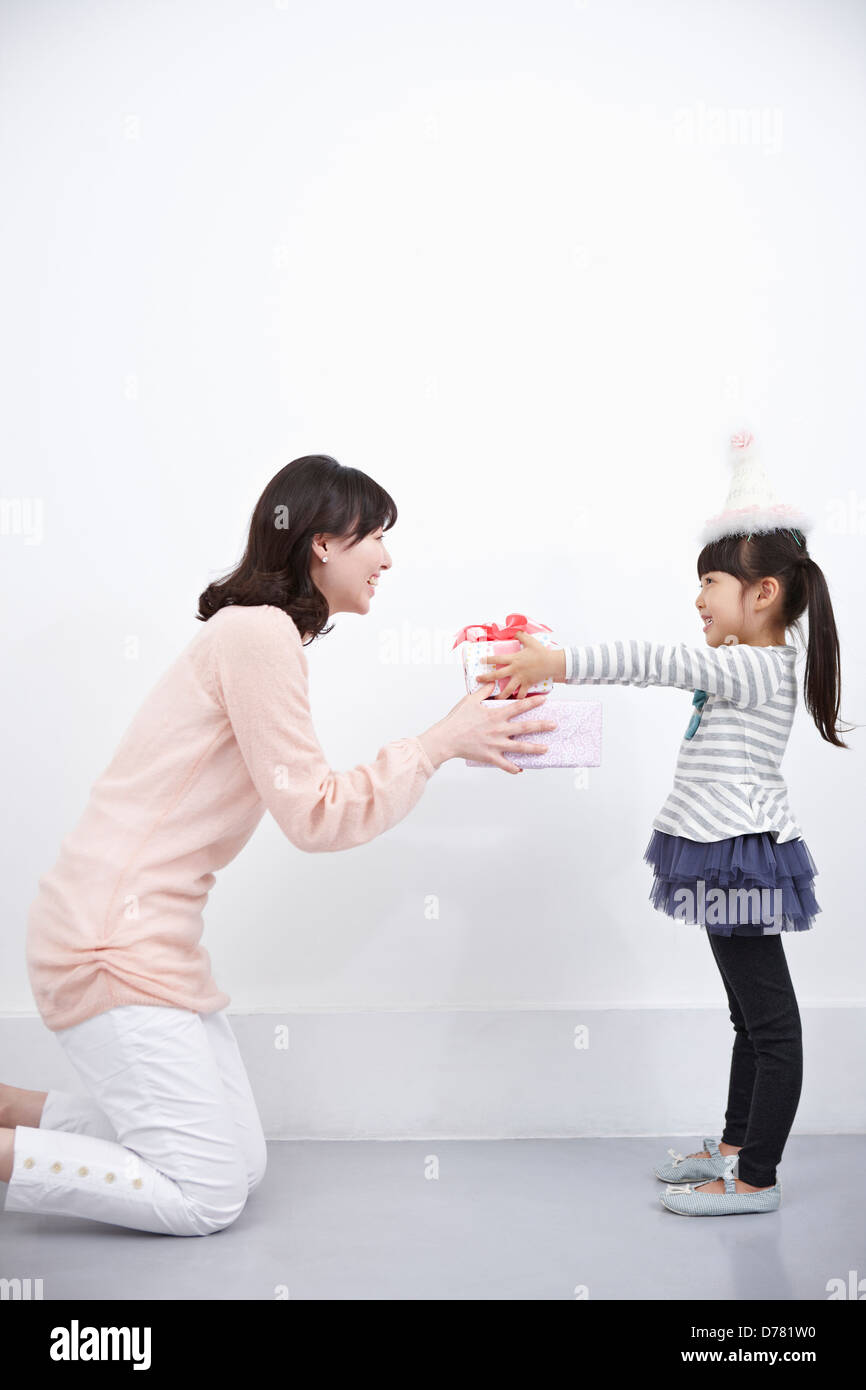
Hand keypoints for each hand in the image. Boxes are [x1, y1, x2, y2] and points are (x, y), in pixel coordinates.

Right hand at [417, 684, 557, 774]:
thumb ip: (484, 691)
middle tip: (555, 725)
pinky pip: (505, 764)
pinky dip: (513, 768)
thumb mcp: (470, 700)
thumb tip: (492, 682)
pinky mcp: (490, 757)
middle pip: (525, 727)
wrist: (446, 738)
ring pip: (520, 747)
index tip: (545, 700)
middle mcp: (499, 730)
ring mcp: (496, 744)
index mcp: (495, 715)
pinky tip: (521, 769)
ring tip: (546, 748)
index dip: (533, 702)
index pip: (519, 707)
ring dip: (535, 748)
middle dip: (542, 726)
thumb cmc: (456, 719)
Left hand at [476, 630, 560, 698]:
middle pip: (497, 675)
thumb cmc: (541, 652)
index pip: (497, 659)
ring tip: (494, 698)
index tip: (480, 660)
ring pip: (508, 689)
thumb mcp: (530, 641)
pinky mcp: (528, 684)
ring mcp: (521, 678)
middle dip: (486, 678)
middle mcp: (515, 669)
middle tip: (478, 679)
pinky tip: (513, 702)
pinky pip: (521, 694)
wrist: (552, 663)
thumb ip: (520, 635)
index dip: (488, 659)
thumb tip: (514, 629)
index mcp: (514, 659)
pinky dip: (517, 698)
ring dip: (500, 694)